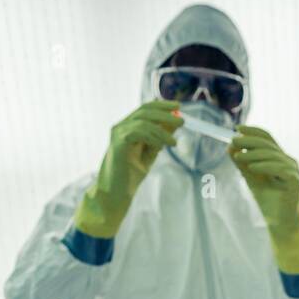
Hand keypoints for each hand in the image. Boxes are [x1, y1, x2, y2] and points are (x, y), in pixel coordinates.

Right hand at [74, 101, 181, 237]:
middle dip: (165, 114)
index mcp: (128, 126)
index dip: (162, 106)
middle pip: (145, 110)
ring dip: (162, 130)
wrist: (117, 192)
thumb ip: (160, 138)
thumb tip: (175, 124)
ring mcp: (118, 133)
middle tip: (181, 121)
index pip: (146, 109)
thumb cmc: (131, 175)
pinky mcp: (118, 142)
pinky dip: (153, 137)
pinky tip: (162, 146)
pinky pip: (138, 132)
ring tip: (174, 143)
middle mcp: (121, 126)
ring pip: (143, 120)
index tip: (178, 108)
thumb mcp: (151, 152)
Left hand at [230, 126, 298, 272]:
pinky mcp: (295, 181)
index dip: (253, 131)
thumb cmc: (268, 202)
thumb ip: (242, 164)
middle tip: (233, 141)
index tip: (237, 128)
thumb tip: (230, 147)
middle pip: (268, 145)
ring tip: (238, 157)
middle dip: (249, 141)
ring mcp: (293, 170)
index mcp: (279, 158)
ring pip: (271, 155)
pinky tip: (251, 167)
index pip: (267, 138)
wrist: (280, 224)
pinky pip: (279, 168)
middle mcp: (288, 161)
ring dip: (253, 154)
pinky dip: (264, 166)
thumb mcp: (251, 179)